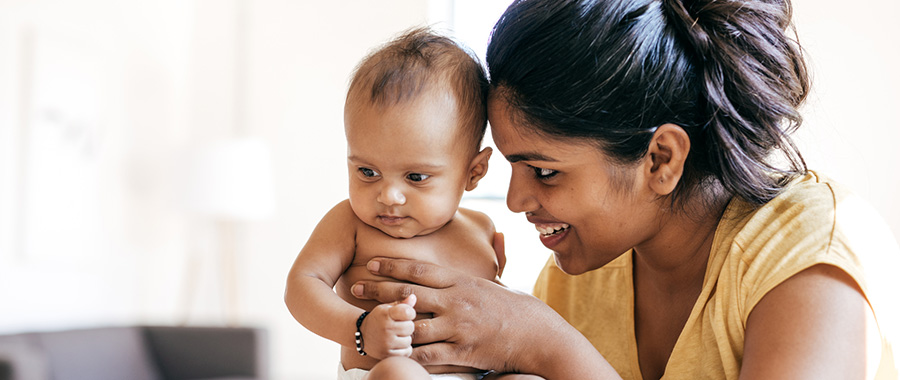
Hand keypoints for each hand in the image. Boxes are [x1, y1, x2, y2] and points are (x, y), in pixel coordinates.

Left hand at [349, 258, 557, 373]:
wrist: (540, 336)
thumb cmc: (519, 310)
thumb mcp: (497, 284)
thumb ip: (481, 269)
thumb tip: (493, 238)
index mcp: (462, 282)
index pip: (420, 270)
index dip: (393, 265)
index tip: (373, 262)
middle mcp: (456, 302)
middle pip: (408, 293)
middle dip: (378, 290)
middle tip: (355, 286)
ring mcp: (457, 328)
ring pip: (412, 325)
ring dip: (387, 324)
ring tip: (365, 323)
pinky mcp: (461, 352)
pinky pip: (426, 355)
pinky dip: (406, 355)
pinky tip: (389, 353)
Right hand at [360, 294, 416, 358]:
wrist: (361, 334)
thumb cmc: (379, 318)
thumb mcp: (387, 308)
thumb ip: (402, 303)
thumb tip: (414, 297)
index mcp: (386, 314)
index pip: (408, 312)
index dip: (410, 313)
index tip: (405, 314)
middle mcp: (385, 328)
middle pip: (410, 327)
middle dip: (407, 326)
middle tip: (398, 326)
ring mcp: (385, 343)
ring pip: (409, 341)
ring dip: (405, 338)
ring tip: (396, 335)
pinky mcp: (386, 354)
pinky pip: (406, 352)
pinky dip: (404, 349)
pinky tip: (396, 344)